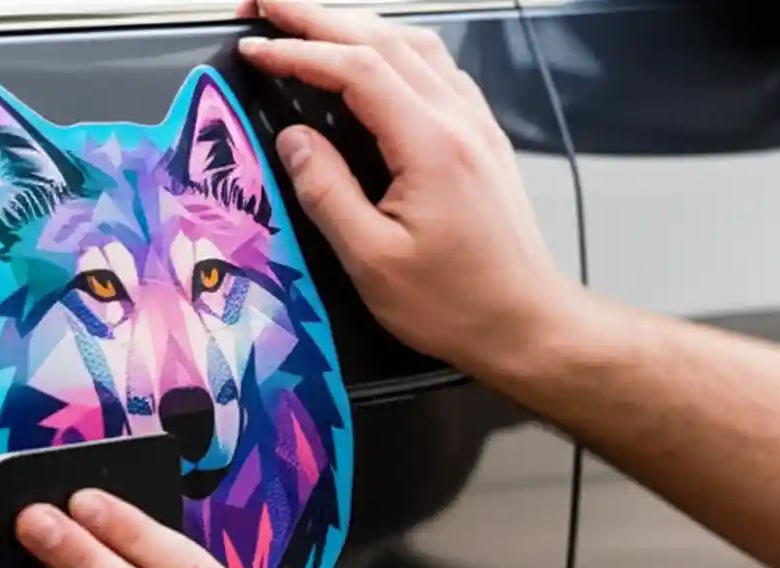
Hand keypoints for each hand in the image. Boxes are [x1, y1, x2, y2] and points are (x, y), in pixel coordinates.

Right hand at [239, 0, 585, 375]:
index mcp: (430, 145)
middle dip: (317, 14)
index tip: (253, 49)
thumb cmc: (454, 303)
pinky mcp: (481, 139)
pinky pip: (436, 68)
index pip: (355, 68)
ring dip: (356, 24)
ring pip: (414, 44)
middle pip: (384, 38)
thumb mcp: (371, 260)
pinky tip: (371, 58)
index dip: (297, 51)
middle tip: (266, 3)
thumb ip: (326, 192)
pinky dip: (393, 48)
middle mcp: (458, 120)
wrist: (525, 323)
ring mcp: (475, 125)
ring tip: (308, 22)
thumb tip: (292, 141)